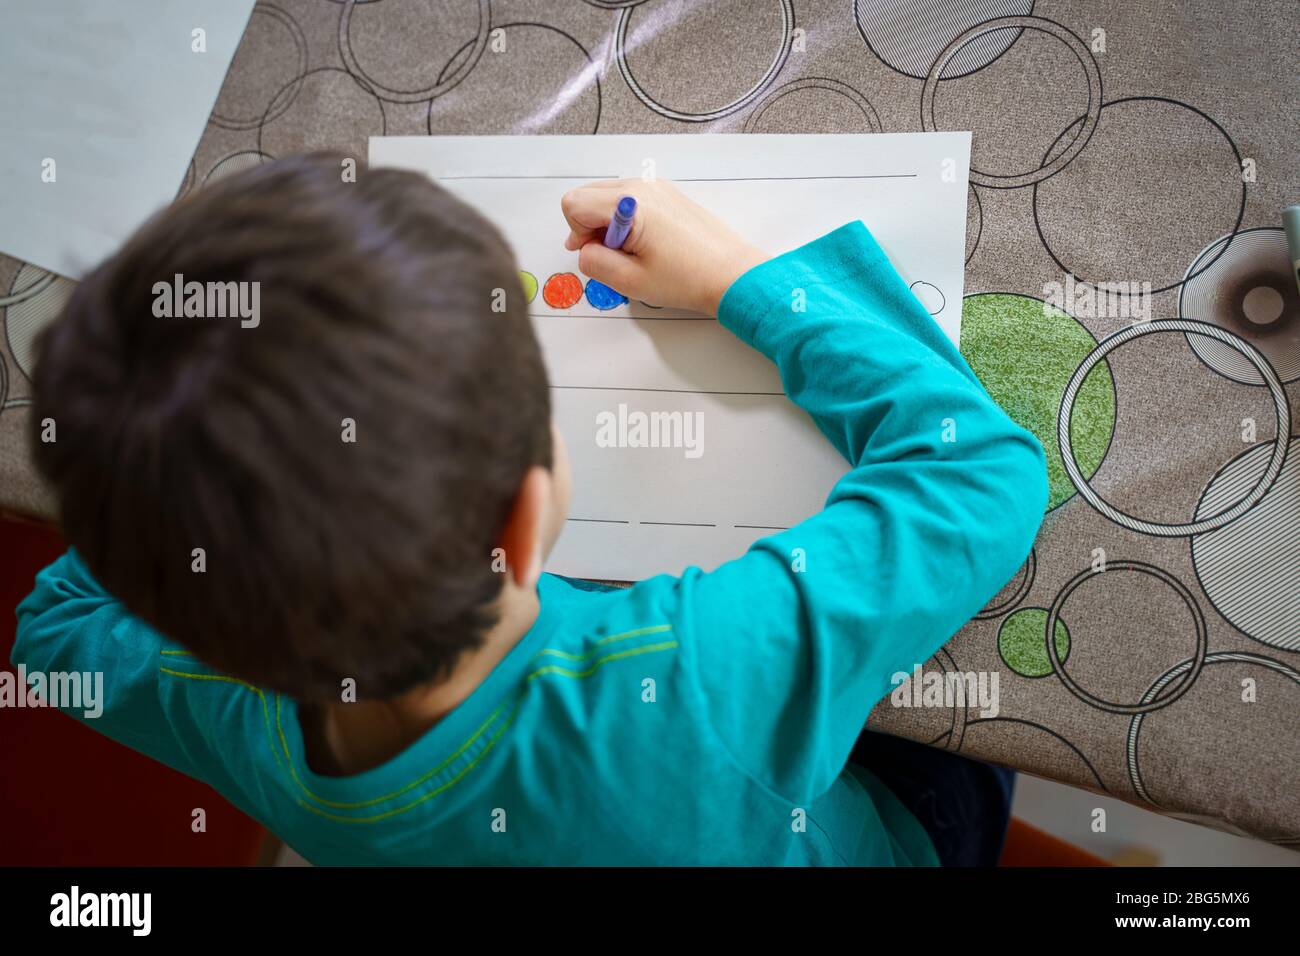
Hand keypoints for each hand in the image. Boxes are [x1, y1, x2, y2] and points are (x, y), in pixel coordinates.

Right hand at [560, 178, 767, 315]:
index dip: (577, 233)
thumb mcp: (630, 280)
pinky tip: (645, 245)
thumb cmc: (689, 277)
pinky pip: (629, 201)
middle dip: (589, 227)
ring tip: (633, 252)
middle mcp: (642, 186)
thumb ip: (593, 262)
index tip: (597, 253)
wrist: (731, 274)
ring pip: (606, 198)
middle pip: (587, 195)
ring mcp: (656, 188)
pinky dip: (625, 221)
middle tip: (613, 256)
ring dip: (607, 224)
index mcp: (630, 202)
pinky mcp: (666, 195)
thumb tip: (583, 251)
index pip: (574, 203)